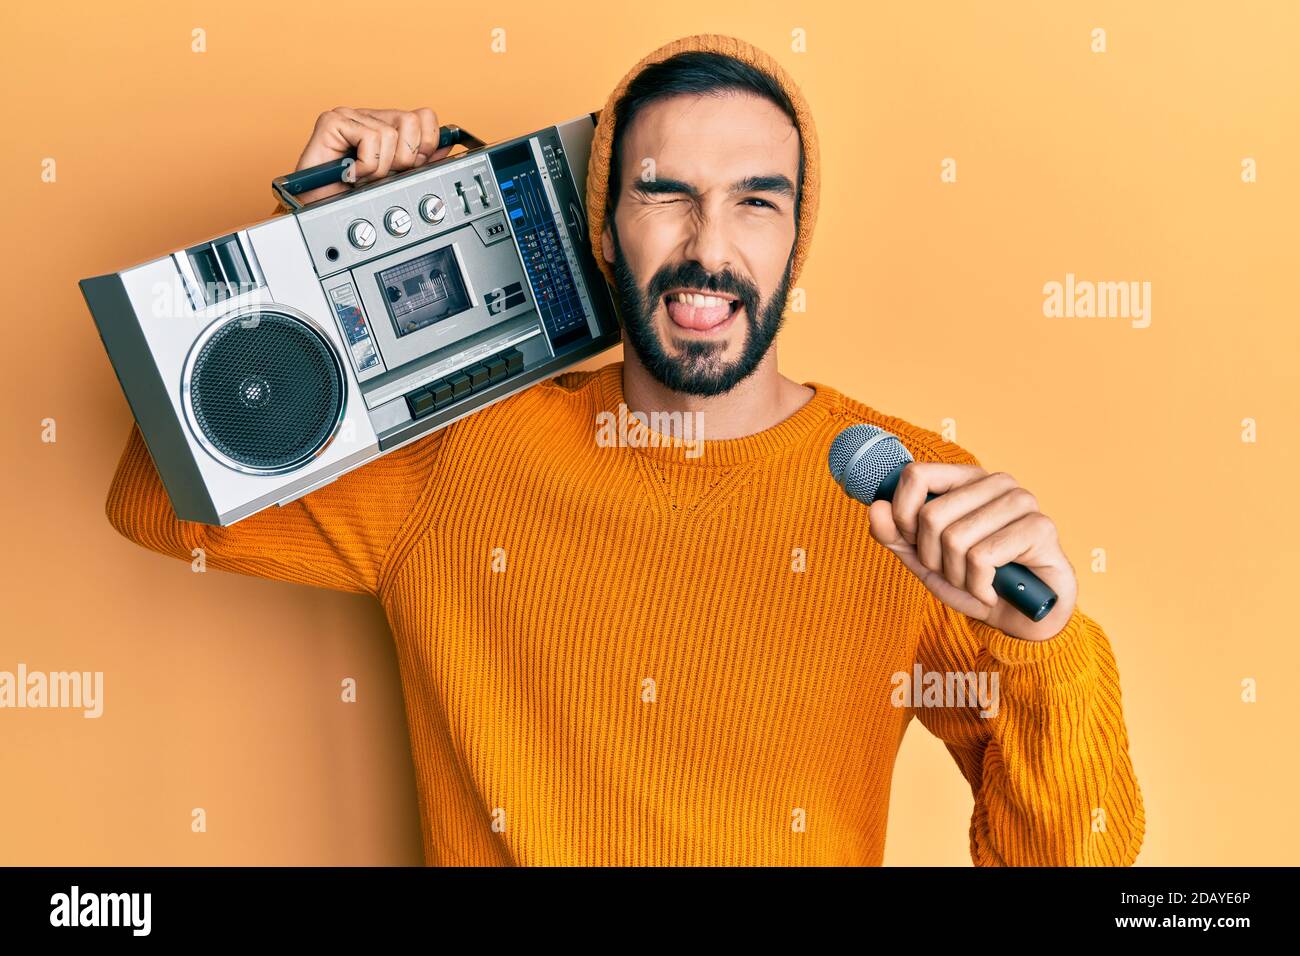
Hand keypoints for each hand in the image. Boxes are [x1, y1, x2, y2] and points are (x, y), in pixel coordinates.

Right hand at [292, 107, 453, 204]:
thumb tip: (447, 147)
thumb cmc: (352, 195)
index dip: (425, 145)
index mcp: (385, 125)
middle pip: (412, 121)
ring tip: (363, 175)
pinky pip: (371, 139)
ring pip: (391, 134)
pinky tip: (352, 172)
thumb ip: (422, 161)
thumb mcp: (397, 177)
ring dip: (380, 167)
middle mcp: (369, 116)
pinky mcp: (333, 121)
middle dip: (405, 158)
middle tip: (383, 174)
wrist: (319, 210)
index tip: (409, 167)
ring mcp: (349, 115)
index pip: (424, 116)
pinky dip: (366, 165)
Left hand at [867, 463, 1077, 641]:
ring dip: (956, 576)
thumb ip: (895, 535)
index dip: (904, 516)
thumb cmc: (974, 581)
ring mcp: (1021, 501)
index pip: (916, 475)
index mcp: (966, 480)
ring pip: (955, 539)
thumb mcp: (924, 561)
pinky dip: (978, 586)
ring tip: (975, 582)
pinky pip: (983, 558)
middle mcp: (995, 482)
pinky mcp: (1040, 527)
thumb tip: (875, 507)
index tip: (917, 543)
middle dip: (933, 558)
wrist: (1020, 619)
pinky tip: (992, 591)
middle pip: (931, 515)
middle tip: (954, 572)